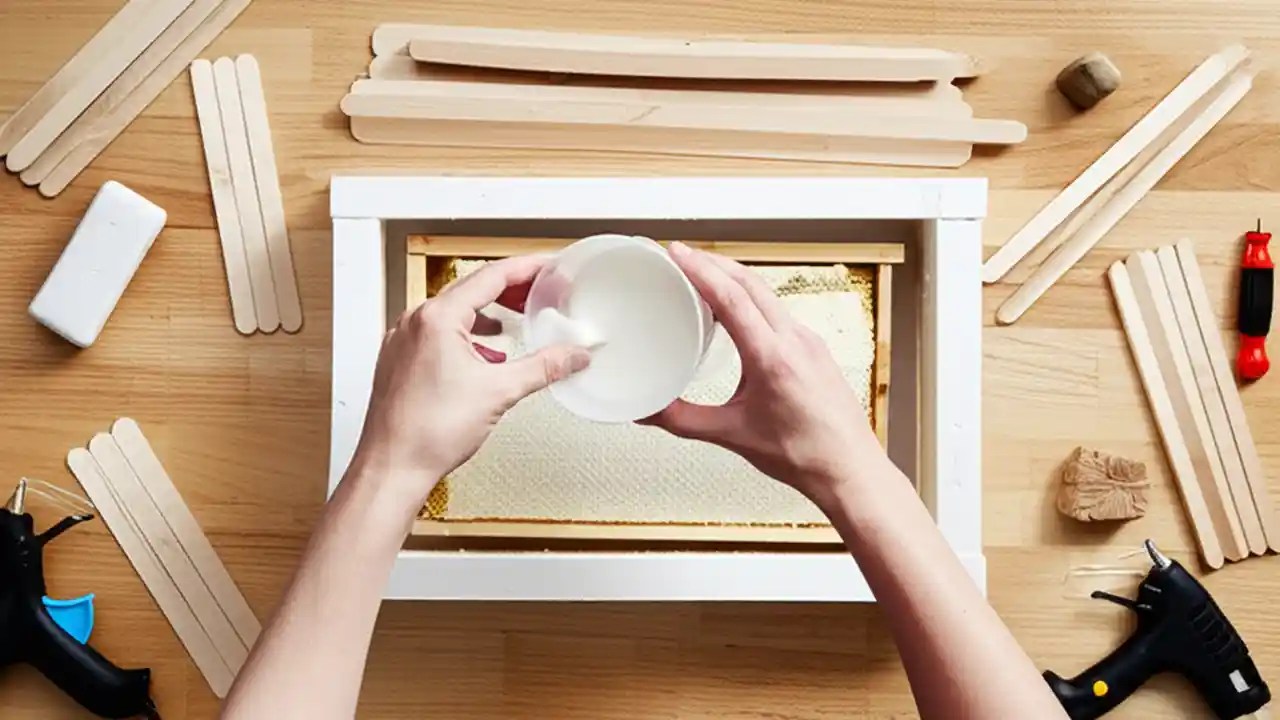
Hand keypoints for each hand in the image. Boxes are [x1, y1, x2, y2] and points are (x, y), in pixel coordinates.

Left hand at [351, 255, 589, 504]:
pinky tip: (483, 356)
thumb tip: (571, 356)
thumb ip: (542, 368)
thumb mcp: (499, 392)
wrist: (392, 468)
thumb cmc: (427, 433)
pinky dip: (466, 336)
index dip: (526, 268)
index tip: (548, 267)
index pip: (491, 276)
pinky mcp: (399, 361)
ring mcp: (403, 341)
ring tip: (514, 322)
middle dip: (510, 290)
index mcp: (438, 318)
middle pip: (471, 290)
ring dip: (487, 314)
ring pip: (453, 313)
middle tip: (540, 292)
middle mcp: (415, 323)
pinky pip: (437, 334)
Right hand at [645, 242, 883, 499]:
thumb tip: (647, 410)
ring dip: (734, 277)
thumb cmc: (802, 455)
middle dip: (714, 263)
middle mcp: (795, 341)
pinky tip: (737, 310)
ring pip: (767, 294)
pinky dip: (752, 299)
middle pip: (750, 283)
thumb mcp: (732, 435)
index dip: (701, 270)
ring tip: (704, 274)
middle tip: (682, 255)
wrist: (848, 469)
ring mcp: (808, 342)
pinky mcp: (814, 349)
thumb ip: (683, 420)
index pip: (732, 298)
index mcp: (773, 358)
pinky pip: (779, 312)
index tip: (677, 253)